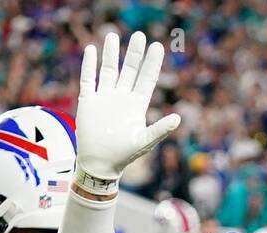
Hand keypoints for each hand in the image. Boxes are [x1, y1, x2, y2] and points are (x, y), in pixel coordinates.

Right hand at [75, 31, 180, 188]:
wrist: (99, 164)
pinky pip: (88, 79)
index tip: (157, 46)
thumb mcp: (144, 141)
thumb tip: (178, 118)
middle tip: (139, 35)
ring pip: (108, 70)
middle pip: (129, 70)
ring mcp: (104, 97)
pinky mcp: (88, 101)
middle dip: (134, 53)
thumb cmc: (124, 155)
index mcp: (136, 105)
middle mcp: (121, 97)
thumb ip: (160, 129)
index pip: (146, 78)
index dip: (152, 63)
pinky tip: (91, 50)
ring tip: (112, 35)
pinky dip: (89, 65)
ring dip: (110, 53)